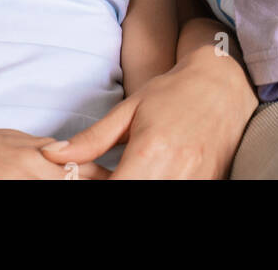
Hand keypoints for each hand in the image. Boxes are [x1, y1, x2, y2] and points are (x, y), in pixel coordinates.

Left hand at [41, 33, 256, 179]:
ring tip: (131, 172)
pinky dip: (162, 187)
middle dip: (117, 188)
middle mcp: (177, 171)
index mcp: (151, 151)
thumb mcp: (130, 108)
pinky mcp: (211, 183)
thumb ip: (92, 139)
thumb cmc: (174, 91)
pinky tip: (152, 175)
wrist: (225, 82)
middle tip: (110, 174)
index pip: (115, 189)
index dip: (97, 189)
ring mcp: (197, 180)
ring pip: (158, 196)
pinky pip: (180, 193)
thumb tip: (52, 156)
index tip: (88, 180)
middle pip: (136, 194)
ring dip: (138, 187)